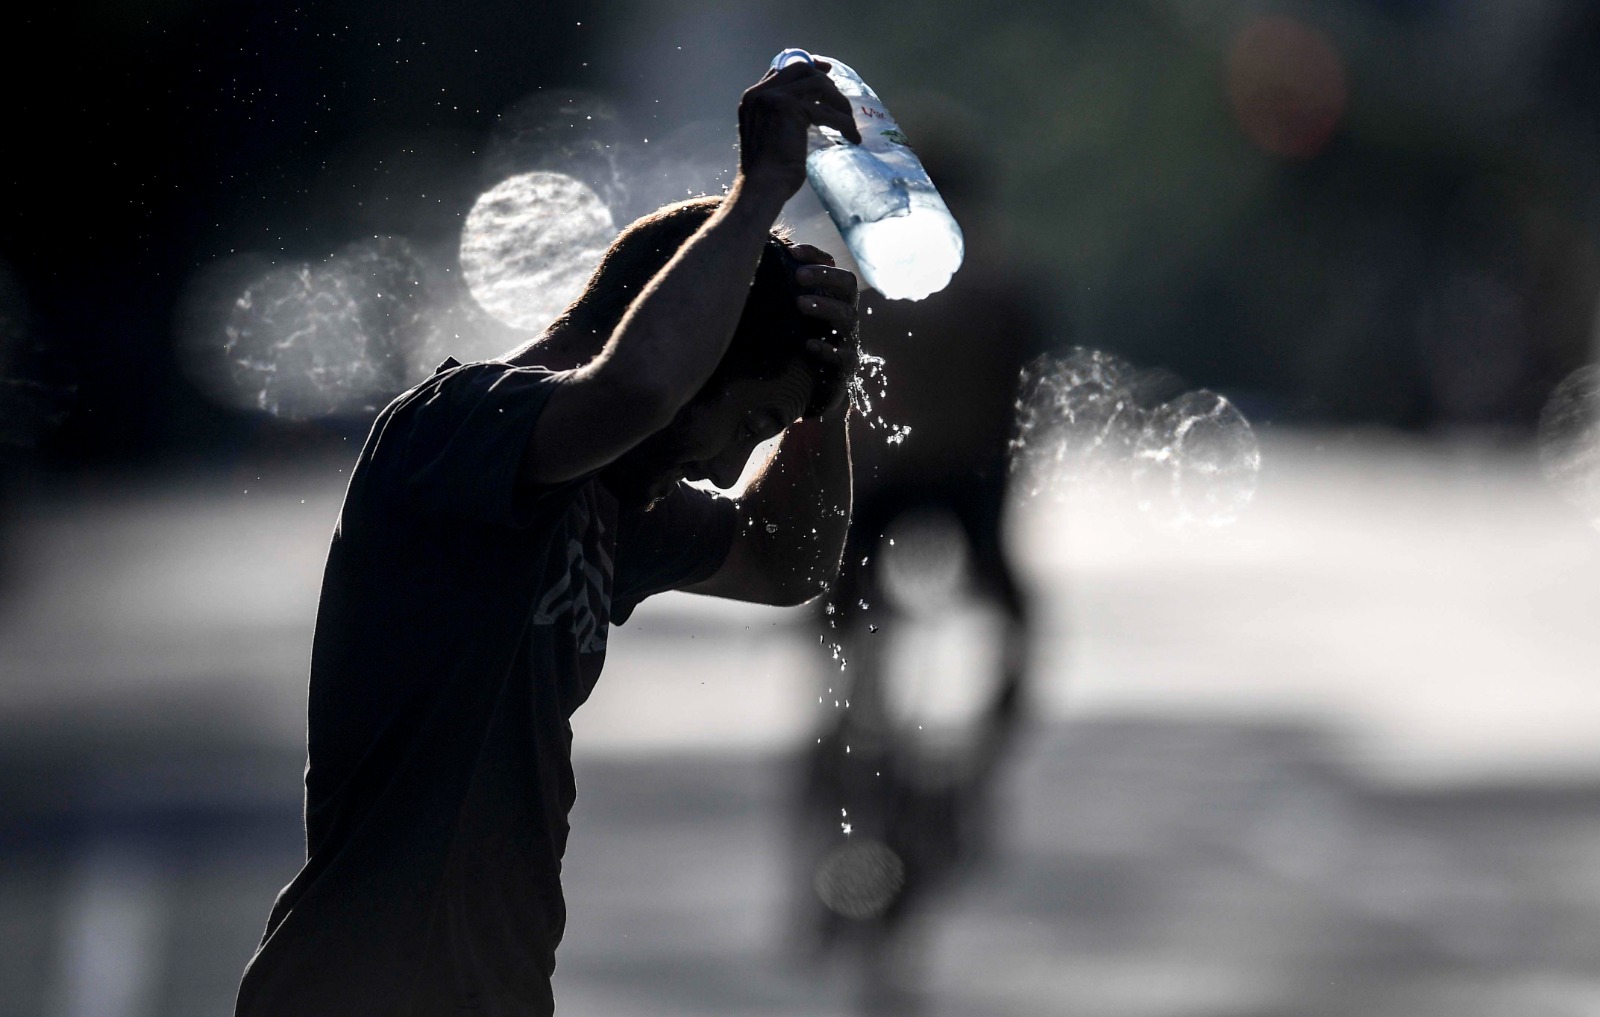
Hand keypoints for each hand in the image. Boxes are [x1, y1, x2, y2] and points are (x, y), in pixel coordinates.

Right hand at [737, 62, 860, 201]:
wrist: (762, 186)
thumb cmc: (768, 173)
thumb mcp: (770, 137)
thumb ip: (781, 118)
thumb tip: (809, 111)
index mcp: (752, 98)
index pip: (782, 69)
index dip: (807, 67)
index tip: (826, 72)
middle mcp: (759, 93)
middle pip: (800, 69)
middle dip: (825, 80)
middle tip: (842, 98)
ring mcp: (773, 98)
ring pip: (817, 85)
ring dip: (838, 102)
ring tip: (849, 123)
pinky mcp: (789, 108)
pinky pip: (825, 110)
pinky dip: (843, 122)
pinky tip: (851, 136)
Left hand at [790, 244, 859, 416]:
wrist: (808, 395)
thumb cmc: (795, 350)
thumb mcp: (788, 320)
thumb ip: (781, 296)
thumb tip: (758, 264)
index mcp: (833, 301)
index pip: (832, 268)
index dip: (816, 257)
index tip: (792, 252)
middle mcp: (844, 318)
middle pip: (848, 285)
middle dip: (824, 276)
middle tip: (798, 275)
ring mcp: (847, 343)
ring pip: (847, 317)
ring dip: (825, 307)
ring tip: (800, 303)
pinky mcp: (844, 371)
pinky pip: (844, 357)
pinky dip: (827, 349)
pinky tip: (809, 345)